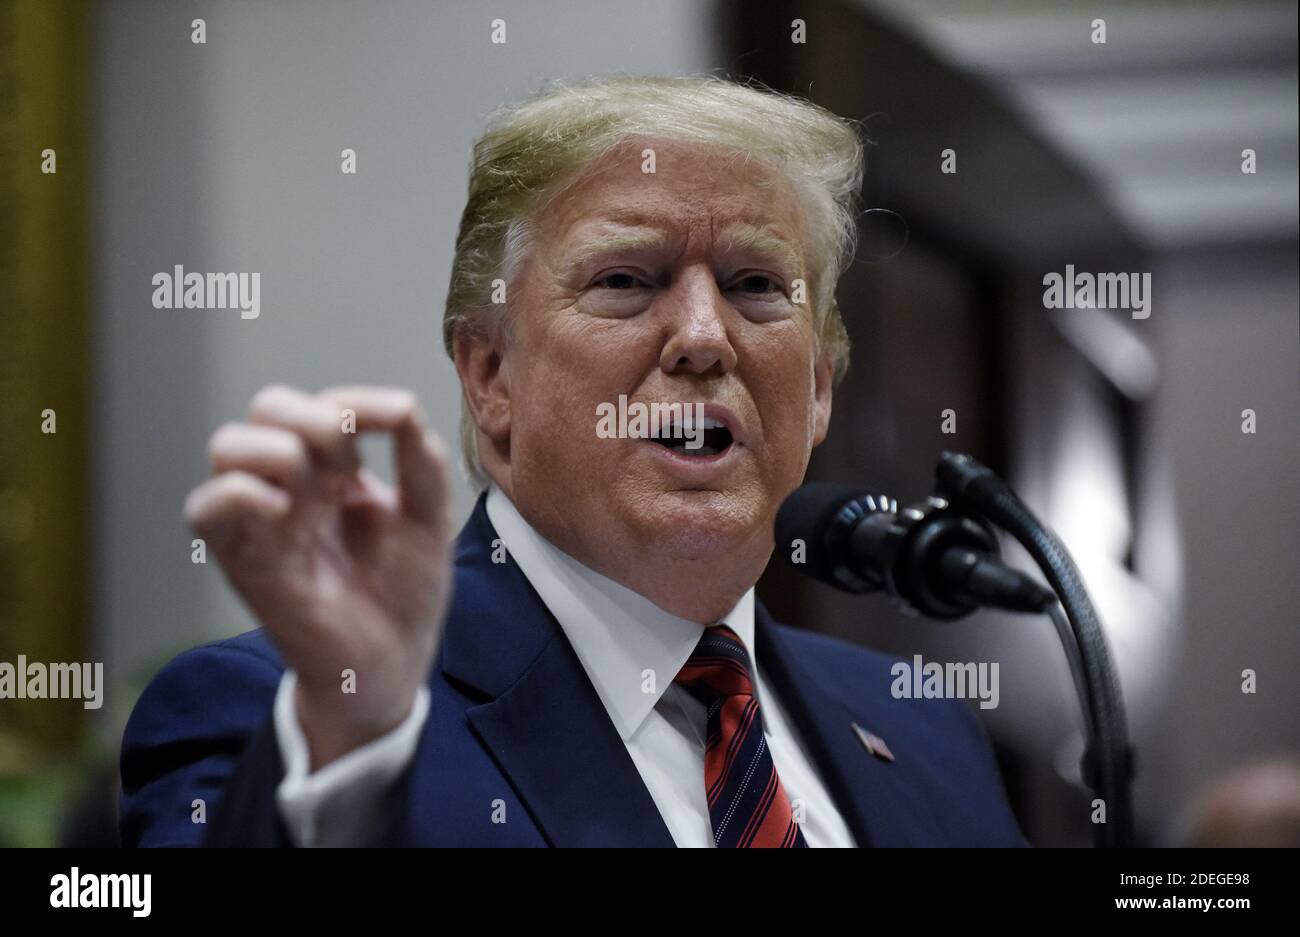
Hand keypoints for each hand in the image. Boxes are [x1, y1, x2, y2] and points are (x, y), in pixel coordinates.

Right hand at [185, 384, 451, 769]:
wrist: (392, 660)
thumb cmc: (404, 592)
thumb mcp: (429, 518)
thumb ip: (420, 461)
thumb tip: (403, 407)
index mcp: (332, 469)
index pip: (325, 405)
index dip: (360, 401)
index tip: (398, 421)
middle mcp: (290, 485)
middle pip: (268, 407)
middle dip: (317, 422)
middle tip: (351, 472)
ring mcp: (261, 518)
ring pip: (228, 444)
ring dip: (282, 452)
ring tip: (322, 496)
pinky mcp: (240, 558)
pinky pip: (204, 506)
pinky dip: (239, 493)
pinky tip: (285, 511)